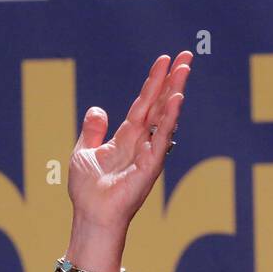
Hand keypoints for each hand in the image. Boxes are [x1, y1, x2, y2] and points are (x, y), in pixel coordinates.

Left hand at [67, 51, 192, 236]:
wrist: (91, 216)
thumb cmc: (87, 191)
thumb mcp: (84, 152)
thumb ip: (93, 131)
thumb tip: (98, 109)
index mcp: (127, 136)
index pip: (144, 102)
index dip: (154, 81)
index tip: (165, 59)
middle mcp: (142, 140)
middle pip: (160, 103)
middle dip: (173, 79)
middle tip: (187, 55)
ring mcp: (149, 151)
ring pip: (165, 114)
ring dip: (175, 90)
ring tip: (185, 68)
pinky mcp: (151, 165)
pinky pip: (163, 137)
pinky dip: (170, 118)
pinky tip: (177, 99)